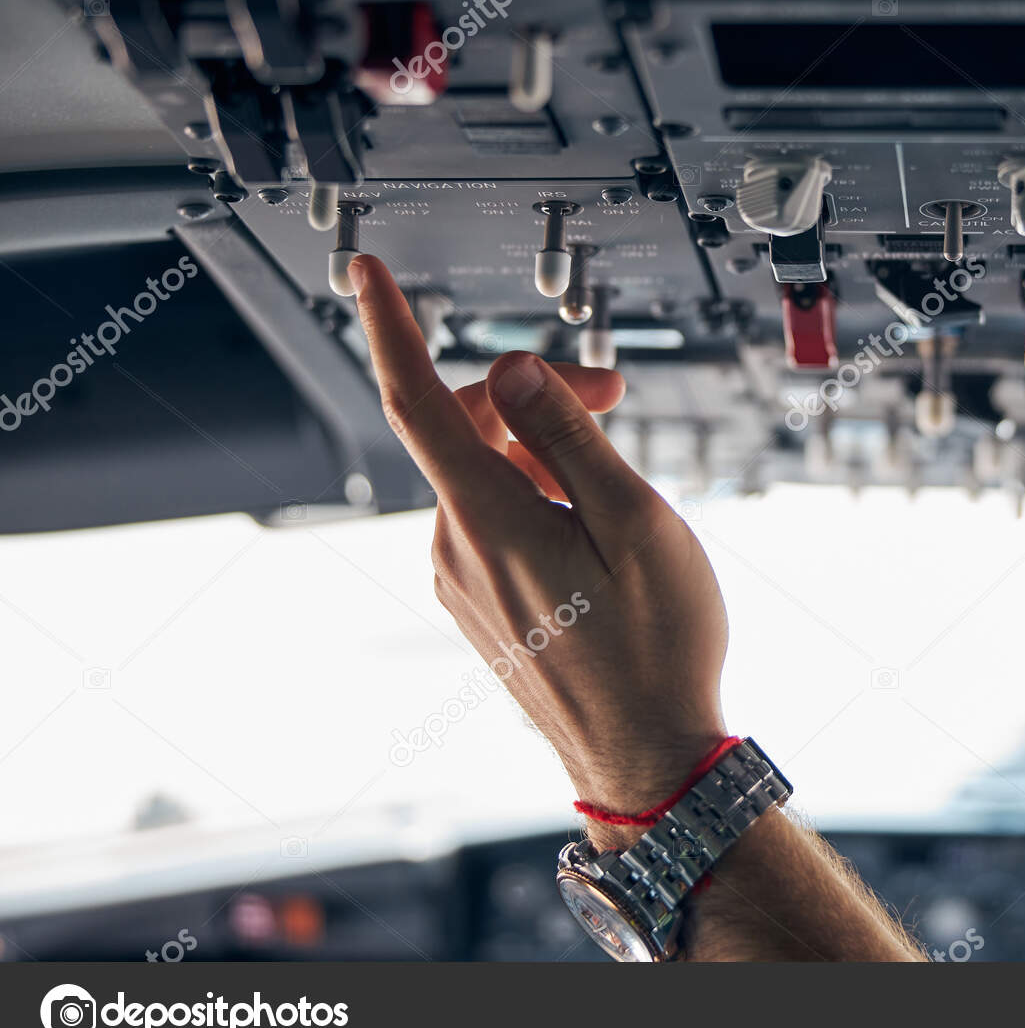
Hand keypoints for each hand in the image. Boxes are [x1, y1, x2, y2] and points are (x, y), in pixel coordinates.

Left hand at [349, 255, 728, 826]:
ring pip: (484, 475)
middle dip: (535, 392)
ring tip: (616, 470)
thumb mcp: (635, 522)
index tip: (366, 272)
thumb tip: (515, 371)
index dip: (389, 325)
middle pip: (468, 429)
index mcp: (488, 518)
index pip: (418, 399)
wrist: (646, 755)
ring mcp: (464, 581)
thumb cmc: (655, 648)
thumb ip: (569, 436)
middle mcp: (457, 548)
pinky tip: (590, 518)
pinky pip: (491, 519)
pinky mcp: (481, 604)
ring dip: (541, 448)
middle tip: (615, 391)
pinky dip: (533, 493)